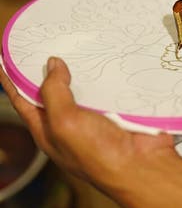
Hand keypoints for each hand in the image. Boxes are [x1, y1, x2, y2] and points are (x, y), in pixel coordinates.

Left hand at [0, 58, 173, 194]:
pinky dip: (104, 71)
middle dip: (45, 69)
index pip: (23, 102)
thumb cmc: (98, 153)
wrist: (141, 165)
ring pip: (79, 86)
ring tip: (73, 42)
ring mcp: (93, 116)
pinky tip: (105, 56)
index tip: (4, 60)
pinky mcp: (116, 108)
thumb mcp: (64, 122)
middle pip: (51, 91)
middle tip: (42, 42)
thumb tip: (52, 64)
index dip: (11, 82)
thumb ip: (53, 92)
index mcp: (48, 131)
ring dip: (77, 67)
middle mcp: (68, 124)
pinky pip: (106, 85)